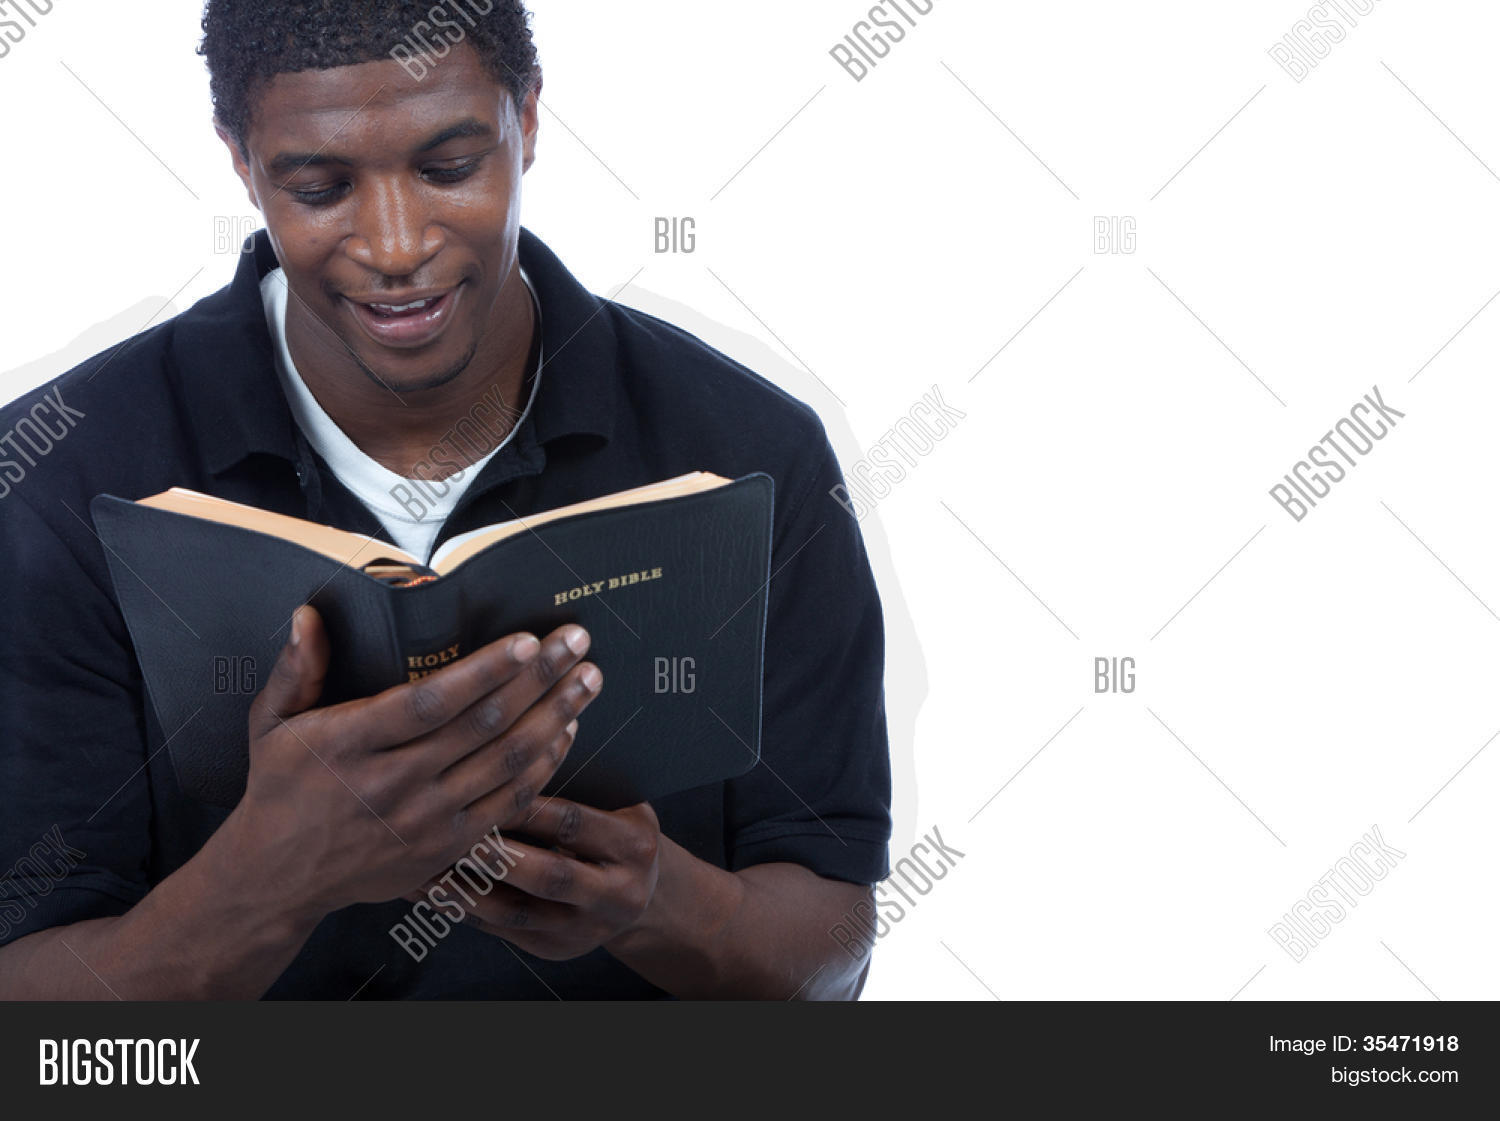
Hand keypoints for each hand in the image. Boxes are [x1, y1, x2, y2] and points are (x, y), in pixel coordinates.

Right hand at [229, 605, 601, 918]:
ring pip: (505, 762)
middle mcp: (393, 783)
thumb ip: (297, 669)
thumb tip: (308, 615)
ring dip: (555, 717)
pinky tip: (566, 731)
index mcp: (350, 744)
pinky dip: (543, 766)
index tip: (527, 641)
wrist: (280, 878)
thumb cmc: (282, 789)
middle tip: (577, 642)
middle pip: (482, 725)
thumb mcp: (271, 725)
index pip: (430, 701)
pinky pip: (508, 803)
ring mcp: (424, 820)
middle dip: (539, 679)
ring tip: (587, 679)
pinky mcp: (446, 848)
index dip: (485, 671)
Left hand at [427, 798, 661, 960]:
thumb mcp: (622, 806)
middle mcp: (615, 894)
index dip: (525, 807)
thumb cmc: (619, 835)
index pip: (572, 824)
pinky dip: (461, 909)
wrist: (643, 899)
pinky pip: (500, 930)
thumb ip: (580, 791)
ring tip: (424, 865)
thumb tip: (513, 755)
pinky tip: (429, 890)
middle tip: (450, 830)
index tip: (481, 784)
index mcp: (634, 847)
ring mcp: (583, 930)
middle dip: (495, 854)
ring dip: (465, 889)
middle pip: (548, 876)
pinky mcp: (553, 950)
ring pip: (515, 912)